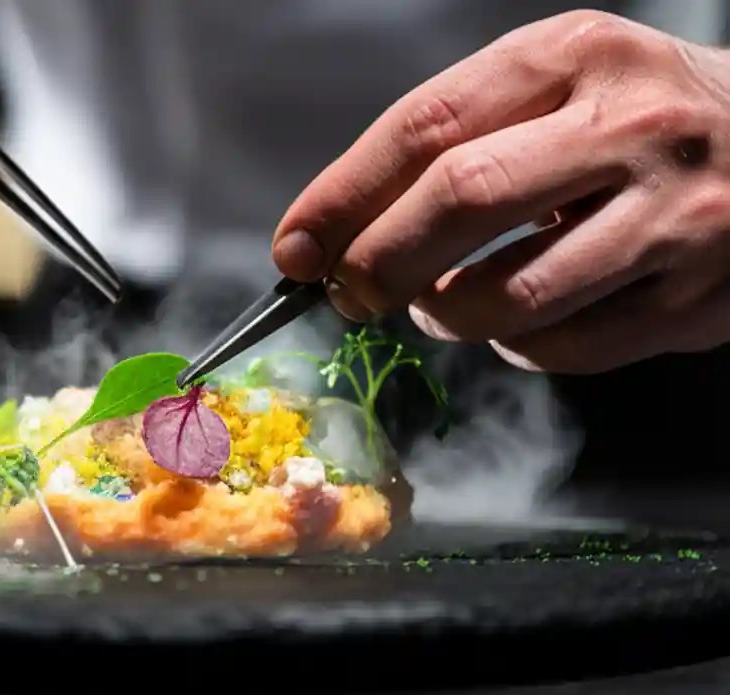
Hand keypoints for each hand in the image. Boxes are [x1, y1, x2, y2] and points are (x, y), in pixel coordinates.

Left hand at [272, 10, 729, 373]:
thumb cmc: (638, 117)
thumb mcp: (559, 84)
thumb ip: (458, 138)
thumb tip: (332, 231)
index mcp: (576, 55)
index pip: (426, 126)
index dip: (341, 196)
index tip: (295, 247)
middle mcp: (632, 126)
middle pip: (460, 200)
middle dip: (378, 261)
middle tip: (350, 291)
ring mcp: (676, 216)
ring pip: (510, 295)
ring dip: (444, 316)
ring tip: (435, 305)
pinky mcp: (698, 299)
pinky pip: (565, 349)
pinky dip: (514, 347)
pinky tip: (514, 323)